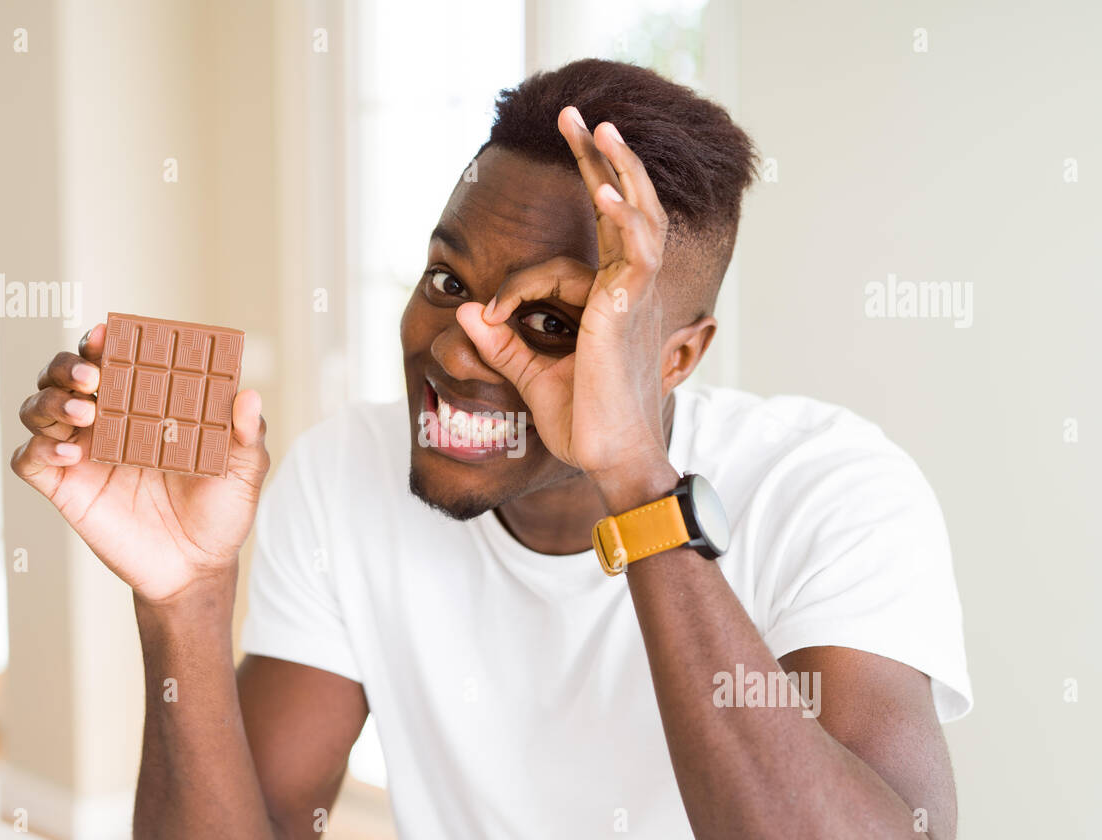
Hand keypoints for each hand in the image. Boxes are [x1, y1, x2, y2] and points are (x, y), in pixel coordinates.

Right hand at [11, 322, 269, 603]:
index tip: (106, 334)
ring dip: (51, 400)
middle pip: (64, 375)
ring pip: (37, 407)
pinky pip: (29, 460)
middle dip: (68, 365)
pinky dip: (38, 449)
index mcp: (143, 405)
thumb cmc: (220, 512)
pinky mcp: (64, 488)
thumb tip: (249, 394)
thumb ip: (247, 434)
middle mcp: (105, 422)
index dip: (100, 341)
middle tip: (94, 377)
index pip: (110, 359)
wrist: (197, 568)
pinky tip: (70, 455)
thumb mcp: (244, 471)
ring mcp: (81, 454)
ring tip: (84, 413)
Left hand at [455, 105, 671, 488]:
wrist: (610, 462)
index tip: (488, 319)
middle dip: (599, 161)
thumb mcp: (532, 377)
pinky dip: (620, 219)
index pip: (570, 259)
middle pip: (619, 210)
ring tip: (597, 127)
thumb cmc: (584, 425)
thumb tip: (467, 310)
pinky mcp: (626, 312)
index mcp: (605, 305)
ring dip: (616, 169)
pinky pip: (630, 254)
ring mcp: (629, 299)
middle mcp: (623, 293)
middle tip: (577, 116)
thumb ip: (501, 343)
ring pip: (634, 218)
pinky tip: (604, 190)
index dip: (518, 284)